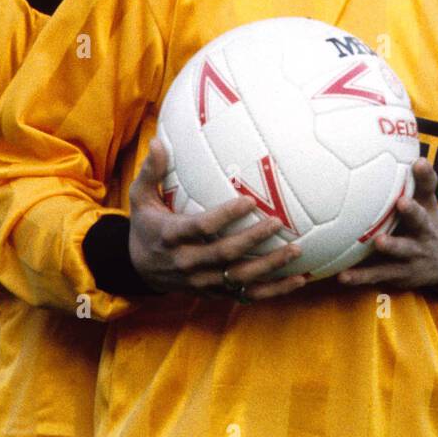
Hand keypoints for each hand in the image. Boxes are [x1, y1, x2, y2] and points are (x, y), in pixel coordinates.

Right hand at [128, 139, 308, 300]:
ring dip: (269, 267)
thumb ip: (150, 172)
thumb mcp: (140, 198)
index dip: (225, 217)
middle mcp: (187, 263)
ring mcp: (202, 282)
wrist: (139, 269)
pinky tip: (298, 280)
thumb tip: (158, 140)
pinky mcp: (214, 293)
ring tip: (296, 251)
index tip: (248, 201)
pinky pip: (247, 296)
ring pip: (240, 278)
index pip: (201, 228)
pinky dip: (274, 291)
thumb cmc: (146, 224)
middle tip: (278, 223)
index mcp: (171, 237)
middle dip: (252, 240)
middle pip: (224, 254)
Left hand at [336, 159, 437, 289]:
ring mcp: (412, 255)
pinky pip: (378, 275)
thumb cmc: (428, 223)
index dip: (424, 177)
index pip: (428, 189)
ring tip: (379, 241)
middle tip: (402, 202)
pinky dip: (360, 276)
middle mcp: (423, 232)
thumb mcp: (428, 202)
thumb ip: (419, 180)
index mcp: (427, 210)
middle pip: (420, 221)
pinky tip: (342, 276)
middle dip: (412, 212)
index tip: (417, 164)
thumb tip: (413, 153)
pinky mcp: (399, 274)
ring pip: (401, 251)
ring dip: (391, 246)